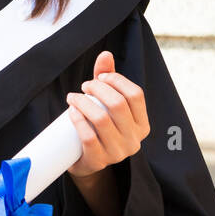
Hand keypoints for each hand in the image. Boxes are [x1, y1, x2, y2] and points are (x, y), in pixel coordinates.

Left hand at [65, 50, 149, 178]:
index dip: (117, 80)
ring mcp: (117, 153)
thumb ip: (107, 79)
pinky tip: (71, 111)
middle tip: (85, 86)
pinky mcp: (98, 161)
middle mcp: (134, 140)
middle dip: (98, 89)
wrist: (86, 162)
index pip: (136, 94)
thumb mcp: (106, 104)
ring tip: (73, 97)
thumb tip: (105, 53)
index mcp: (142, 124)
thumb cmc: (98, 127)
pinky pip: (88, 137)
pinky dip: (77, 120)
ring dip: (83, 102)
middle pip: (117, 104)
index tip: (100, 76)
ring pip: (101, 119)